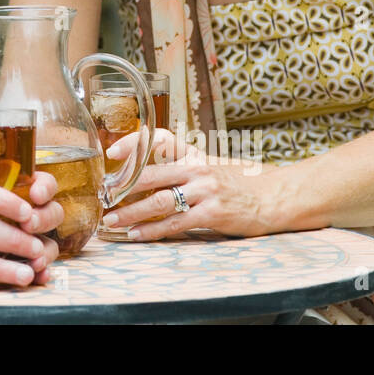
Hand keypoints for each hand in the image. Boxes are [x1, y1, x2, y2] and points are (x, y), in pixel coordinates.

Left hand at [100, 128, 279, 239]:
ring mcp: (204, 192)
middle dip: (122, 187)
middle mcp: (196, 170)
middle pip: (151, 174)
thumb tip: (146, 173)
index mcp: (194, 156)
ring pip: (158, 201)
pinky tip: (137, 234)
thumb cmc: (236, 184)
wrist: (271, 199)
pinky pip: (175, 223)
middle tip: (101, 195)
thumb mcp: (208, 167)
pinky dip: (153, 230)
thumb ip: (181, 168)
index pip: (160, 140)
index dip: (135, 143)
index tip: (112, 151)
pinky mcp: (211, 214)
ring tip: (112, 220)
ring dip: (131, 212)